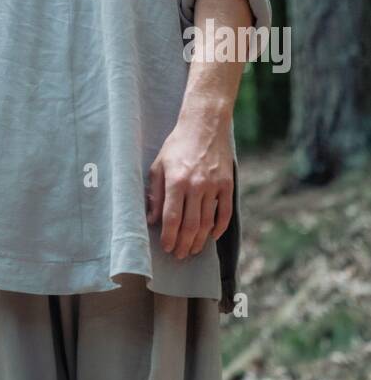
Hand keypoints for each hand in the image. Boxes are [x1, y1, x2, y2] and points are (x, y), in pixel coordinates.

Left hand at [146, 123, 233, 259]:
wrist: (204, 125)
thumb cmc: (177, 145)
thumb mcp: (159, 165)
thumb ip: (155, 193)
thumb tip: (152, 219)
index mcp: (176, 181)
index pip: (172, 218)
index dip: (168, 236)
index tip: (166, 247)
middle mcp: (196, 185)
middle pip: (190, 225)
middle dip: (183, 244)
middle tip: (178, 254)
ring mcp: (214, 186)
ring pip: (207, 223)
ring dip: (199, 240)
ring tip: (192, 249)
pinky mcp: (227, 184)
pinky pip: (225, 213)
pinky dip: (219, 228)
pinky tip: (212, 237)